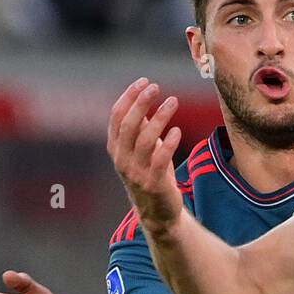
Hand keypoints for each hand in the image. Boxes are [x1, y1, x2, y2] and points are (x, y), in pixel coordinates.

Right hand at [107, 78, 182, 234]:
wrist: (158, 212)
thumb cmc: (151, 173)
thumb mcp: (142, 148)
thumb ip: (140, 127)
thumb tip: (142, 98)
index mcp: (115, 148)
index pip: (116, 117)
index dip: (128, 97)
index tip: (144, 81)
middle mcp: (121, 159)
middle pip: (128, 125)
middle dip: (140, 103)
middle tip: (156, 87)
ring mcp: (136, 172)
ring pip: (144, 140)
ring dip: (159, 118)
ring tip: (173, 101)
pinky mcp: (153, 183)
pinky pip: (159, 160)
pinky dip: (168, 144)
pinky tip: (177, 131)